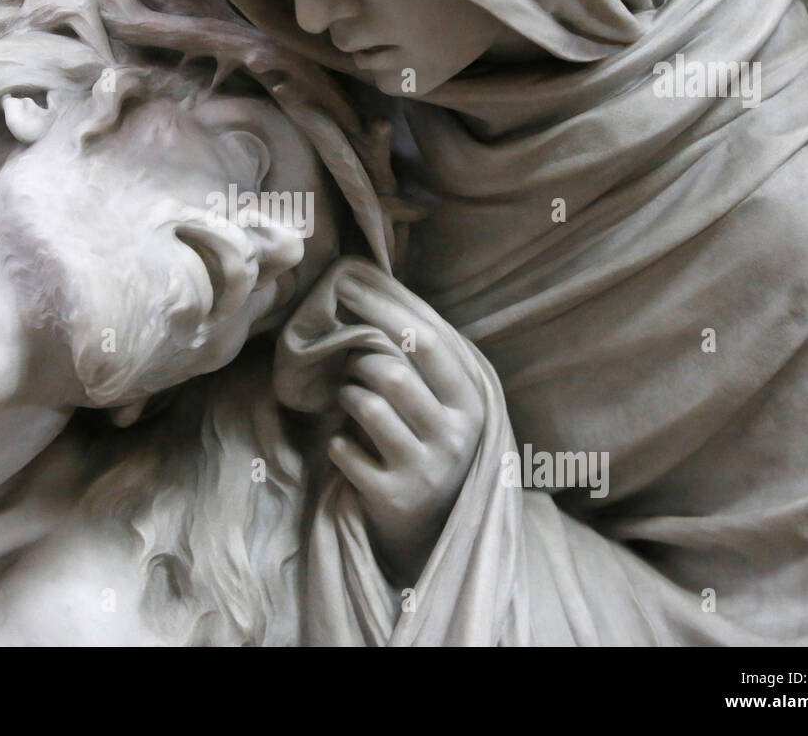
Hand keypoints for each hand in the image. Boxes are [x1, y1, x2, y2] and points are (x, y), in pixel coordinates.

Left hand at [328, 275, 485, 586]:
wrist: (428, 527)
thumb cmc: (426, 442)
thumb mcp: (440, 400)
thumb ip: (419, 354)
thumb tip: (370, 279)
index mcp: (471, 401)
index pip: (431, 341)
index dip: (385, 309)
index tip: (346, 285)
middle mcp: (456, 435)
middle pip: (395, 371)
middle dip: (360, 354)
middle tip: (345, 354)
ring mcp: (425, 468)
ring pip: (369, 405)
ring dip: (347, 393)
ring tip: (348, 396)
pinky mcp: (393, 496)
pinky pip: (346, 450)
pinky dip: (337, 440)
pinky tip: (344, 441)